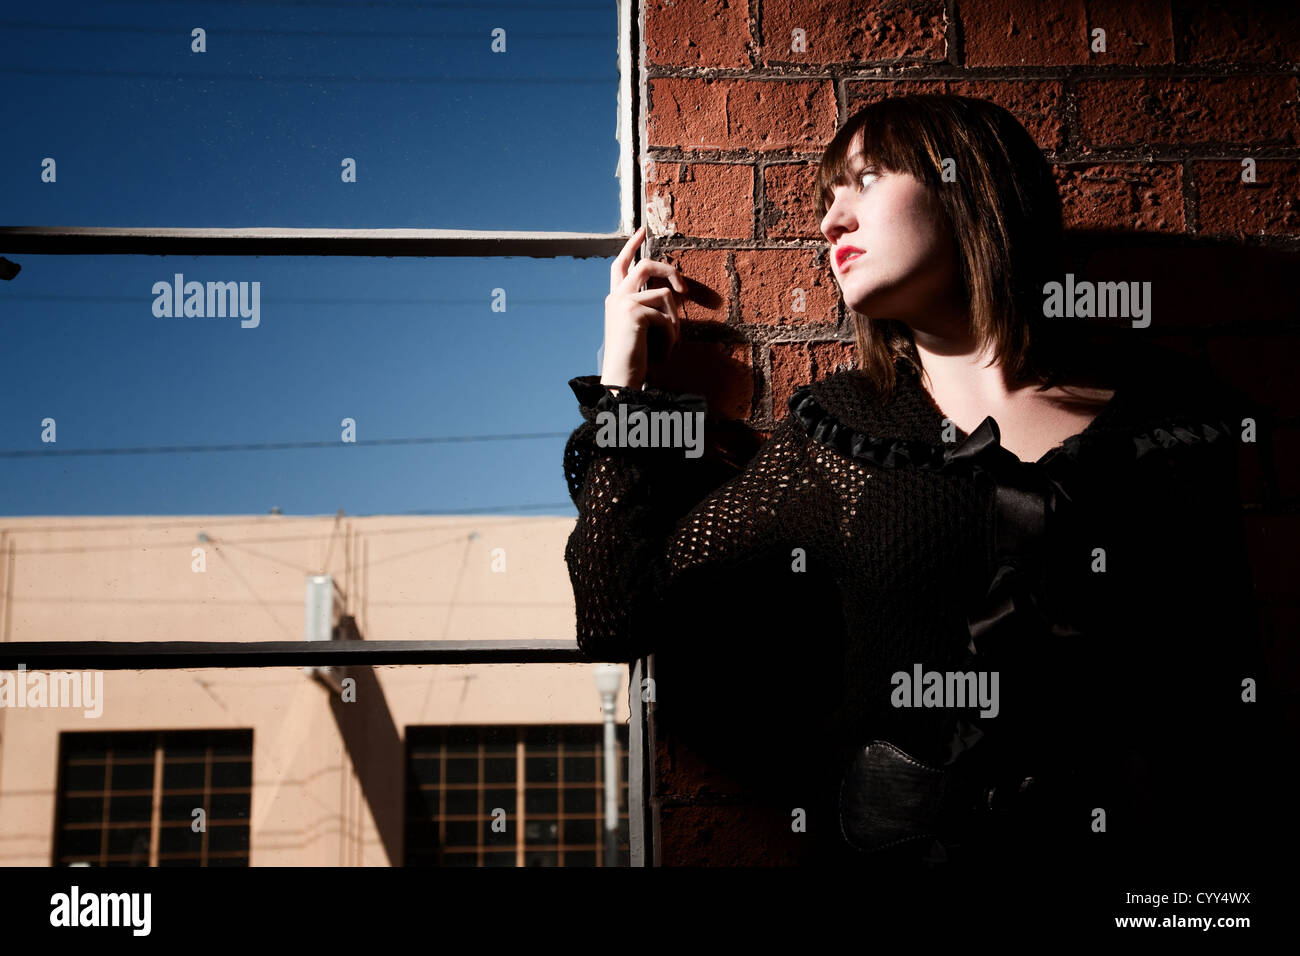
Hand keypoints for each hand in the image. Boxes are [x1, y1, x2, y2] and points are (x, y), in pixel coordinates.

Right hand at [600, 224, 687, 390]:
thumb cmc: (634, 360)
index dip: (631, 245)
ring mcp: (623, 303)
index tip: (641, 229)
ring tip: (671, 341)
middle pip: (645, 265)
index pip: (620, 264)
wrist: (622, 379)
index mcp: (615, 299)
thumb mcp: (640, 329)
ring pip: (663, 294)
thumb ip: (648, 308)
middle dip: (669, 271)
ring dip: (674, 319)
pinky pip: (666, 315)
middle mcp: (616, 297)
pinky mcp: (633, 313)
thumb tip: (673, 292)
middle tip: (684, 287)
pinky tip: (666, 351)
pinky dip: (672, 335)